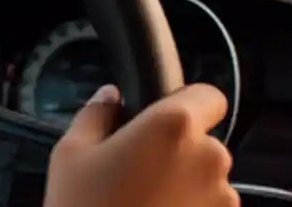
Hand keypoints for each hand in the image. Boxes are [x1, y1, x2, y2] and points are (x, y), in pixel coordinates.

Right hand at [45, 83, 237, 206]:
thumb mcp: (70, 155)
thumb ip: (96, 114)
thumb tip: (109, 97)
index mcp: (173, 125)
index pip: (208, 95)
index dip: (188, 102)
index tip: (164, 117)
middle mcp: (208, 158)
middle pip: (203, 140)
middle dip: (178, 151)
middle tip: (137, 170)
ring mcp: (221, 199)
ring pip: (207, 178)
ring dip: (185, 185)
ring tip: (142, 202)